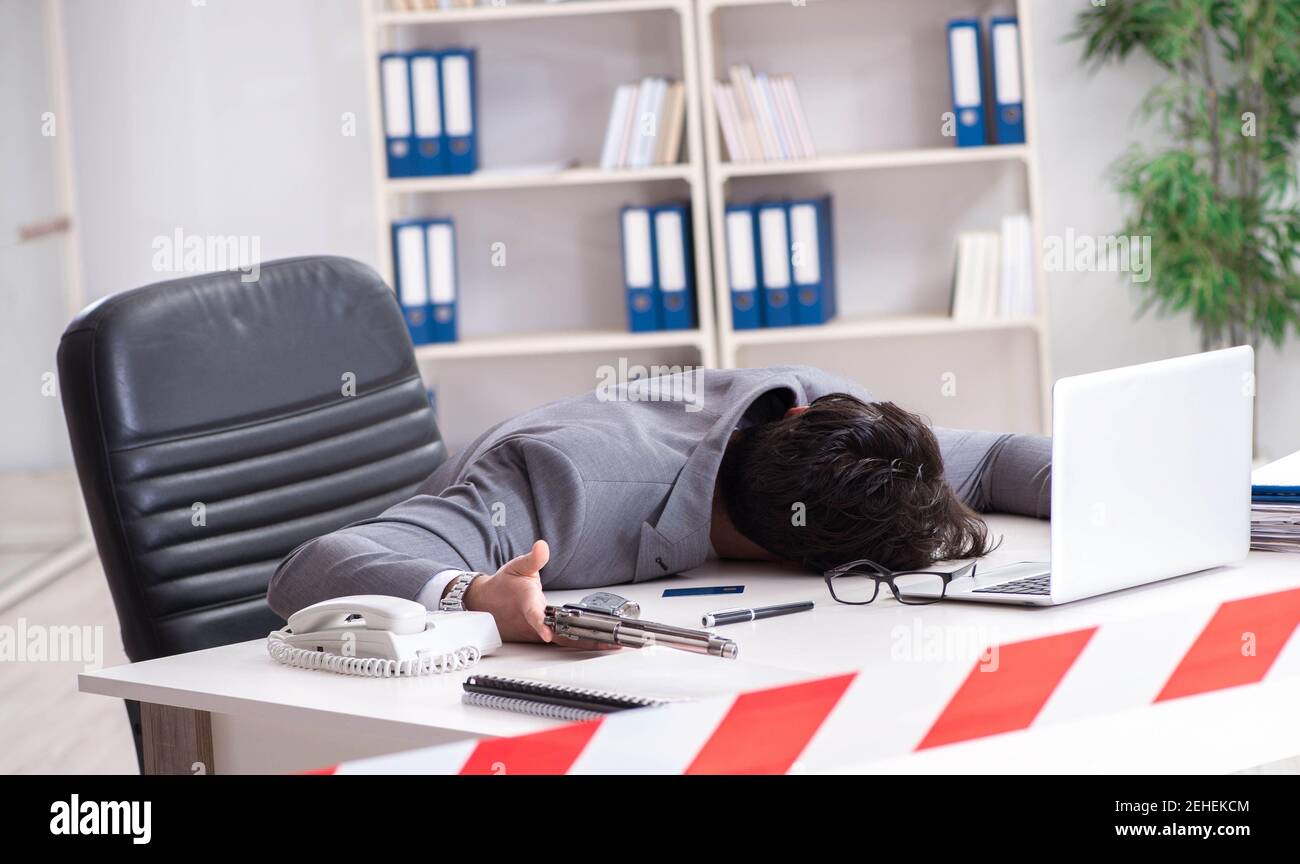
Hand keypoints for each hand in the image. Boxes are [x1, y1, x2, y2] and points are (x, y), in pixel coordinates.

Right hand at [461, 540, 616, 649]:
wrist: (487, 604)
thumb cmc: (504, 585)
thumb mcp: (518, 567)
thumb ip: (533, 559)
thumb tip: (542, 546)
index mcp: (527, 603)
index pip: (533, 615)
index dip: (540, 625)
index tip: (546, 633)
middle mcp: (532, 622)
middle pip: (559, 635)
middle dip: (585, 640)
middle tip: (609, 642)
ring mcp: (537, 633)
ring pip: (563, 642)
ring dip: (588, 644)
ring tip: (613, 644)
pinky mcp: (542, 637)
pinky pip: (563, 642)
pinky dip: (581, 644)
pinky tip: (599, 644)